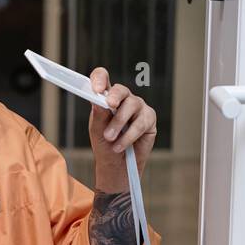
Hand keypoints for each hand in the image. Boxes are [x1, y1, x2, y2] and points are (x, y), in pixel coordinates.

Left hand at [88, 66, 156, 190]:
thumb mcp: (97, 131)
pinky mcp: (149, 119)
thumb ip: (98, 115)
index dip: (100, 79)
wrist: (117, 165)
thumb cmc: (105, 146)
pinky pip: (140, 123)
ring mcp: (138, 108)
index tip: (96, 88)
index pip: (103, 79)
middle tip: (108, 105)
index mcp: (107, 98)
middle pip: (120, 90)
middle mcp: (123, 99)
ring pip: (131, 105)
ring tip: (110, 138)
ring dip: (119, 122)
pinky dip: (129, 136)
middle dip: (114, 96)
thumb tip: (97, 101)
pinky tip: (120, 145)